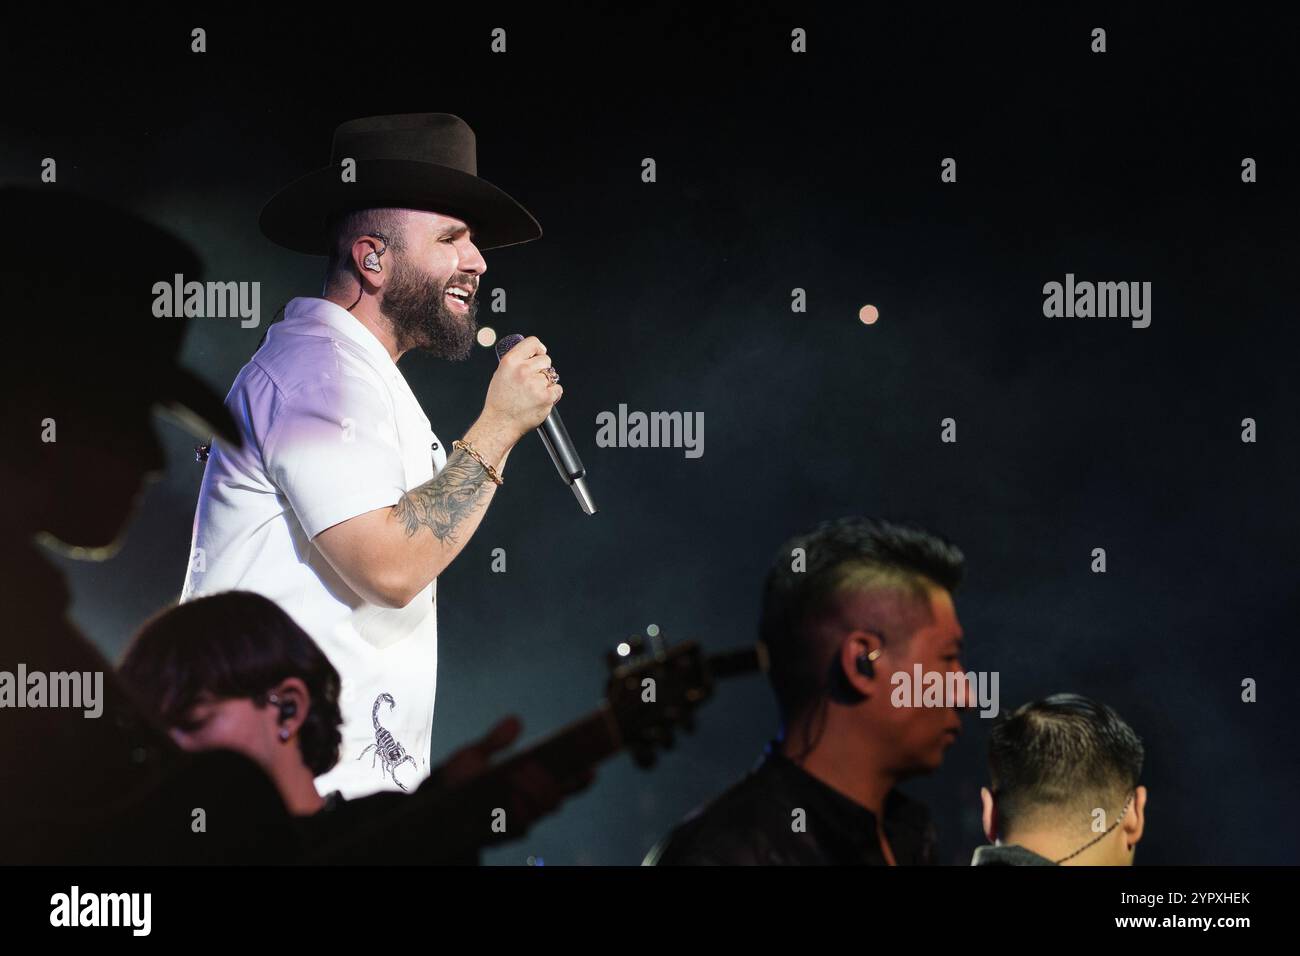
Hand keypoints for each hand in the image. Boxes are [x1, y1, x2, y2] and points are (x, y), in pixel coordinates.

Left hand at [431, 715, 595, 838]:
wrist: (432, 809)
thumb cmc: (459, 780)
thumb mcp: (475, 755)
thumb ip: (495, 741)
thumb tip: (516, 722)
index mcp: (530, 784)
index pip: (564, 784)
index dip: (581, 779)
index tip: (591, 769)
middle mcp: (528, 806)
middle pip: (554, 799)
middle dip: (546, 782)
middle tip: (529, 766)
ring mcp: (516, 821)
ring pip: (538, 812)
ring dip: (531, 793)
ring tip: (515, 776)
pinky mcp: (501, 834)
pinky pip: (517, 825)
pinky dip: (515, 809)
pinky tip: (504, 797)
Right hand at [479, 336, 561, 445]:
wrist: (500, 423)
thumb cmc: (500, 401)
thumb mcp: (501, 374)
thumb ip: (516, 362)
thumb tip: (533, 354)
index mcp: (511, 362)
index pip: (533, 342)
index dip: (538, 348)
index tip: (540, 353)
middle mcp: (523, 371)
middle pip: (546, 359)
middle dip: (542, 368)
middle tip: (534, 380)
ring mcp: (535, 384)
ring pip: (551, 376)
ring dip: (546, 383)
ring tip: (533, 393)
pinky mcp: (546, 397)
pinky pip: (557, 389)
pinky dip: (553, 394)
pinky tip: (540, 399)